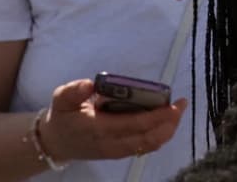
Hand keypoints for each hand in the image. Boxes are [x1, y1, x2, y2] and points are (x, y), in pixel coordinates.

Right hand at [40, 80, 186, 162]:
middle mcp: (110, 144)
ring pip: (149, 145)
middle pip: (148, 138)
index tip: (174, 103)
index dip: (157, 116)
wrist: (55, 142)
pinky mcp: (120, 153)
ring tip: (178, 111)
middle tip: (182, 104)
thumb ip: (73, 92)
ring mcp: (117, 151)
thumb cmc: (63, 116)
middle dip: (169, 123)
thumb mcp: (61, 100)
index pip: (133, 125)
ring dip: (168, 129)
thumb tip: (89, 84)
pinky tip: (167, 121)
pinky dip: (160, 135)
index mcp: (98, 128)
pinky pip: (145, 147)